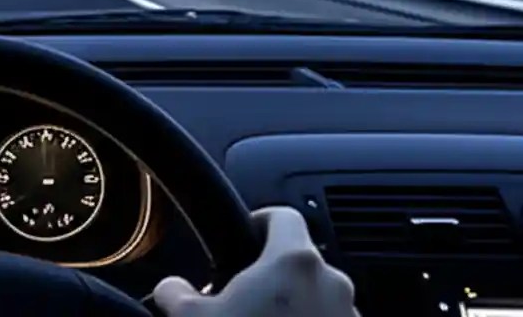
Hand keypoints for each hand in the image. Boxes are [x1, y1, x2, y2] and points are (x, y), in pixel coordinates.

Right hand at [154, 206, 358, 316]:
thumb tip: (172, 289)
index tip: (245, 234)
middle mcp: (331, 282)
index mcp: (292, 260)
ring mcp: (350, 316)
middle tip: (242, 298)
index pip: (281, 216)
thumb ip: (176, 292)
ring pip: (317, 298)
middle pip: (298, 262)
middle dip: (271, 277)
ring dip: (293, 308)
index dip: (259, 221)